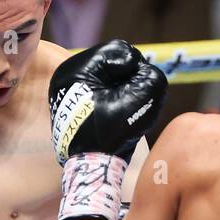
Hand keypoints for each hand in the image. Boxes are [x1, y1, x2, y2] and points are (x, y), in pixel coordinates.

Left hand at [49, 39, 166, 219]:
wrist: (89, 168)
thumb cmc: (110, 136)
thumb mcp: (138, 102)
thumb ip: (151, 78)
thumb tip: (143, 71)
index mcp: (77, 70)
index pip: (120, 51)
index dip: (136, 70)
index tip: (132, 94)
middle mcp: (68, 75)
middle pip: (114, 62)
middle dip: (128, 80)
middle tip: (127, 104)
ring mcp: (69, 89)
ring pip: (109, 76)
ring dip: (122, 90)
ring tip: (120, 112)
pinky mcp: (74, 102)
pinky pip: (102, 89)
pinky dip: (113, 99)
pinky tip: (113, 115)